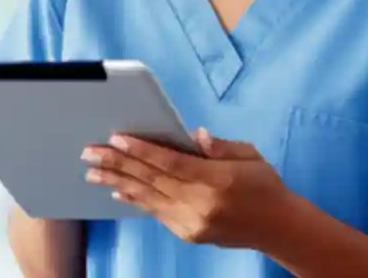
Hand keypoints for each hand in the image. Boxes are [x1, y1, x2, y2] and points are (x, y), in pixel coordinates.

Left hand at [81, 127, 289, 248]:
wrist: (278, 227)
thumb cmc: (264, 185)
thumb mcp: (250, 155)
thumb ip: (220, 146)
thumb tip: (194, 135)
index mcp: (217, 180)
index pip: (171, 163)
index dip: (142, 151)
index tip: (117, 139)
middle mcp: (200, 203)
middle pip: (152, 179)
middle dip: (117, 164)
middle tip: (90, 152)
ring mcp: (192, 222)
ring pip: (147, 197)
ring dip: (117, 182)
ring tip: (92, 172)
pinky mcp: (188, 233)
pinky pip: (155, 212)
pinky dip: (135, 199)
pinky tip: (118, 189)